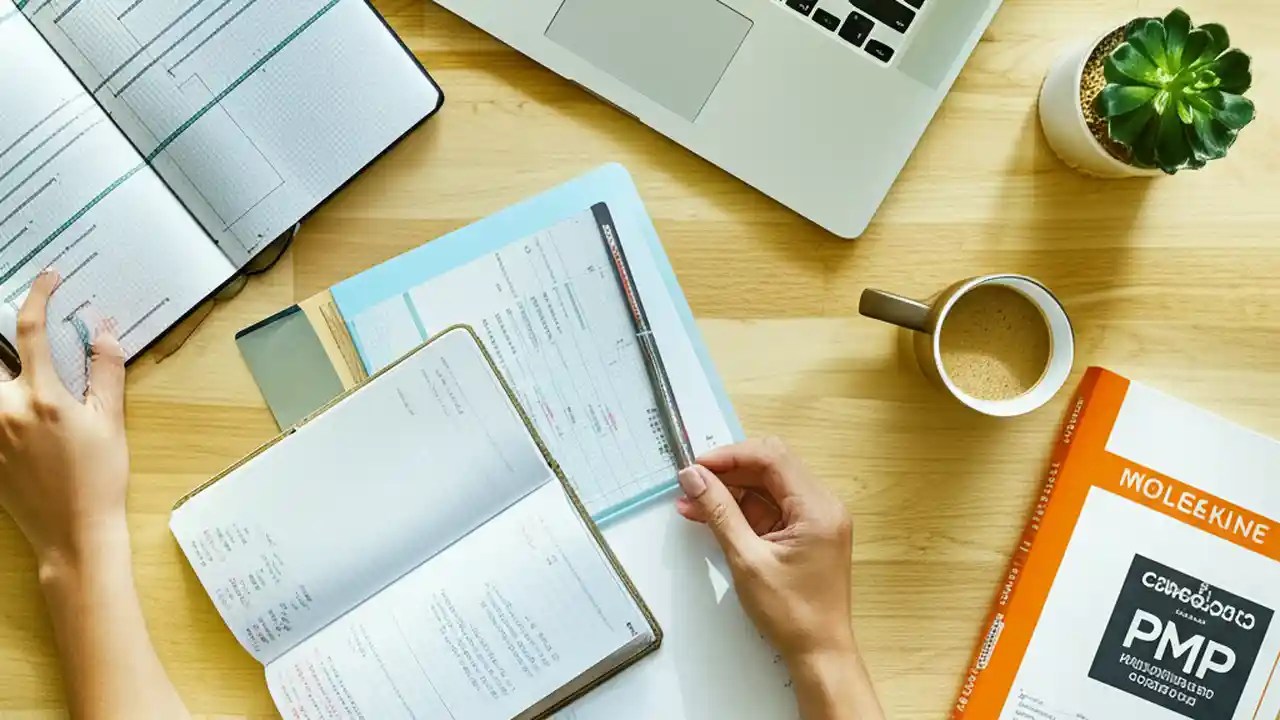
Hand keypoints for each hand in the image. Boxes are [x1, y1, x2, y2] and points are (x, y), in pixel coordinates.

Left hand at [0, 270, 128, 573]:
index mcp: (43, 397)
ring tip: (16, 368)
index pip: (33, 329)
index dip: (40, 295)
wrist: (75, 533)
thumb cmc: (99, 479)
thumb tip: (102, 329)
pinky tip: (14, 403)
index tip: (49, 278)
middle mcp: (7, 410)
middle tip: (15, 325)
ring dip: (0, 368)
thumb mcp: (111, 420)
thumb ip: (106, 370)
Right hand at [677, 438, 883, 719]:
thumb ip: (719, 512)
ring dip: (730, 492)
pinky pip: (770, 508)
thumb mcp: (747, 560)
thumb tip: (693, 477)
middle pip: (770, 468)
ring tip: (691, 502)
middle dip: (727, 472)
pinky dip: (740, 510)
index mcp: (818, 507)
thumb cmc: (791, 613)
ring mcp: (815, 519)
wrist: (819, 653)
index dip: (731, 456)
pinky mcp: (805, 533)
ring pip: (767, 487)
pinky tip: (709, 515)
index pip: (772, 458)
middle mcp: (822, 505)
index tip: (696, 466)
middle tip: (690, 483)